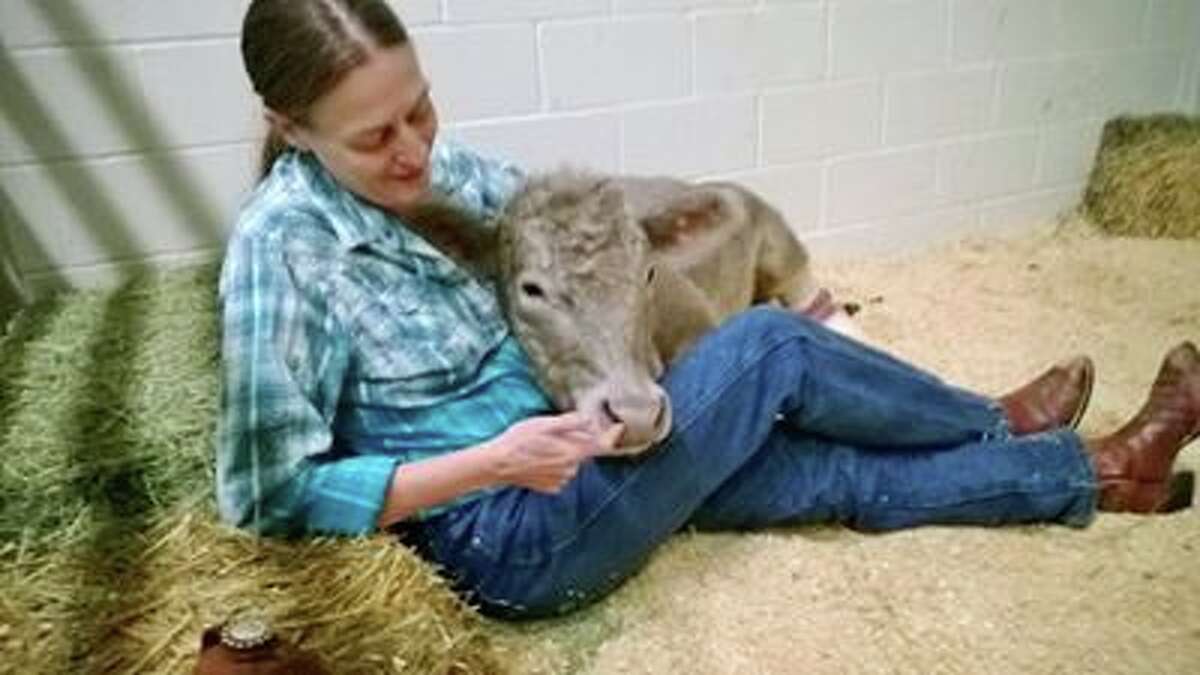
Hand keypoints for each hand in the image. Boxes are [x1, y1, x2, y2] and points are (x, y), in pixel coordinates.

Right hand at [486, 412, 624, 493]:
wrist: (497, 464)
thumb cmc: (520, 441)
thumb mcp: (545, 424)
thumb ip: (571, 423)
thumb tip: (590, 420)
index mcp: (573, 453)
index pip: (603, 446)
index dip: (613, 435)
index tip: (620, 427)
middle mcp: (571, 470)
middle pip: (584, 452)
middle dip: (579, 441)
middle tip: (559, 431)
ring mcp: (560, 481)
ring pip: (571, 463)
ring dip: (565, 453)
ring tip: (543, 445)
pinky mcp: (550, 488)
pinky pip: (560, 474)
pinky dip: (555, 465)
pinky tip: (539, 458)